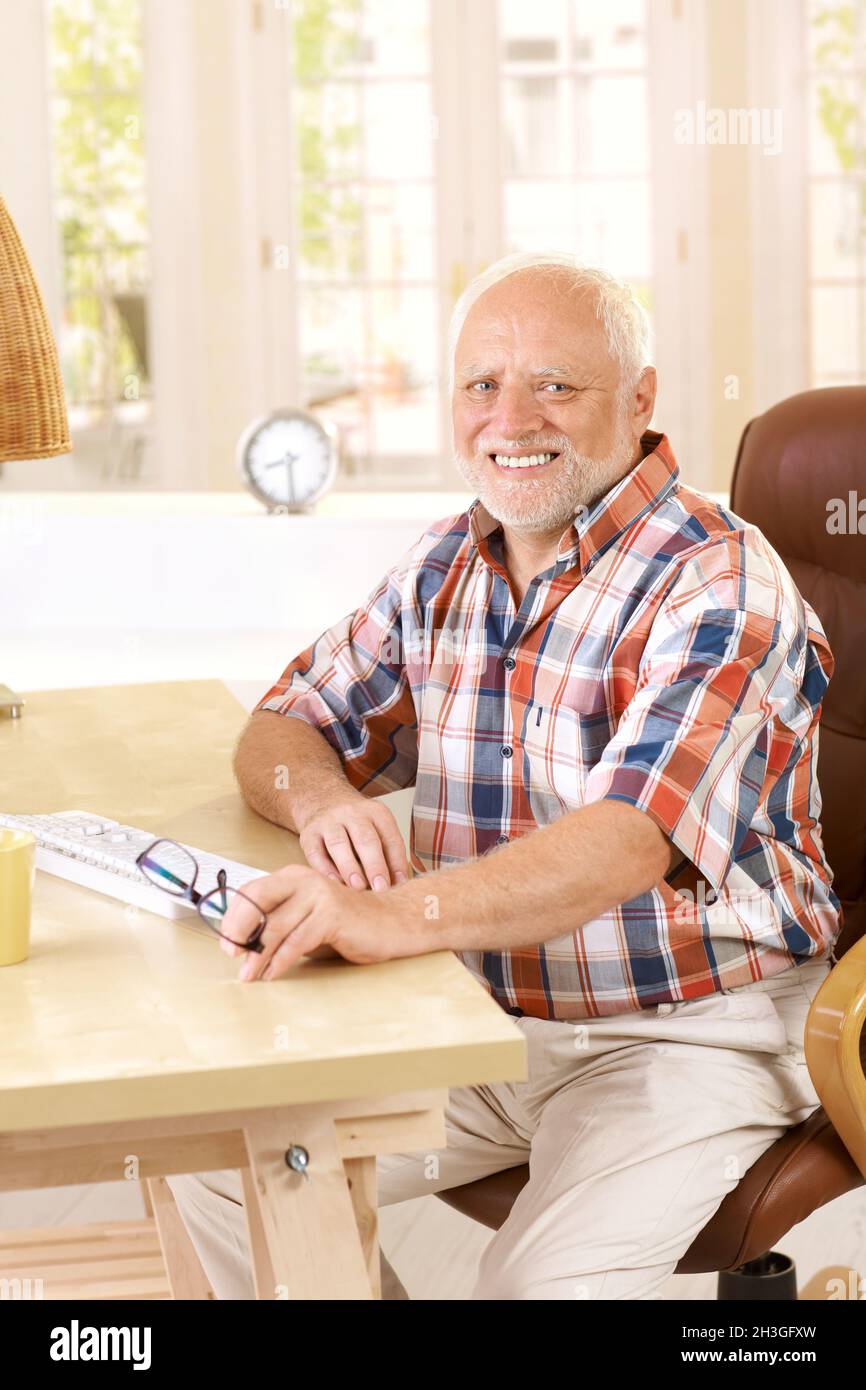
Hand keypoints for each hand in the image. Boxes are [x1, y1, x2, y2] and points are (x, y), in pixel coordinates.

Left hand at [219, 864, 420, 981]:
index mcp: (294, 877)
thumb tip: (245, 943)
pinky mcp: (332, 915)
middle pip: (257, 901)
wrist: (392, 922)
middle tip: (232, 954)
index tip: (227, 942)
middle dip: (239, 930)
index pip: (252, 891)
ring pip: (275, 926)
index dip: (234, 917)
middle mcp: (304, 880)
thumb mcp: (307, 917)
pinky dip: (280, 961)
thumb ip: (282, 922)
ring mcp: (319, 895)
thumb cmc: (349, 923)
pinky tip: (273, 973)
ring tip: (248, 974)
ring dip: (257, 954)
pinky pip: (297, 941)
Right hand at [296, 791, 409, 891]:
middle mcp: (352, 814)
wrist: (321, 799)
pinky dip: (325, 869)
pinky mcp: (308, 834)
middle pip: (365, 839)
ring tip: (358, 887)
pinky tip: (334, 882)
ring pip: (338, 844)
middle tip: (381, 887)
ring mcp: (328, 822)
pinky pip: (315, 852)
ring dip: (349, 867)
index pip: (390, 837)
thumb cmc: (355, 822)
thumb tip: (398, 882)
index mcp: (375, 812)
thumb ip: (387, 852)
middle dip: (375, 865)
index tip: (400, 883)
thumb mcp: (376, 827)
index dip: (396, 861)